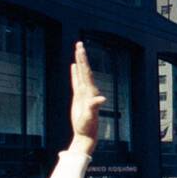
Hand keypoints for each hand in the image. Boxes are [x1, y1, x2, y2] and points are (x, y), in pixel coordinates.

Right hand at [68, 41, 106, 155]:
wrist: (86, 134)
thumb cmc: (88, 126)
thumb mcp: (90, 117)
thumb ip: (95, 107)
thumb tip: (102, 99)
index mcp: (91, 91)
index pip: (86, 72)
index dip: (83, 61)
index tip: (80, 50)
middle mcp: (88, 90)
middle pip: (84, 69)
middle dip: (82, 56)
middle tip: (79, 43)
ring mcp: (84, 93)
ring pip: (81, 73)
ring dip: (79, 62)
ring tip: (78, 50)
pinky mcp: (79, 97)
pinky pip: (76, 81)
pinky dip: (75, 73)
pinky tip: (74, 66)